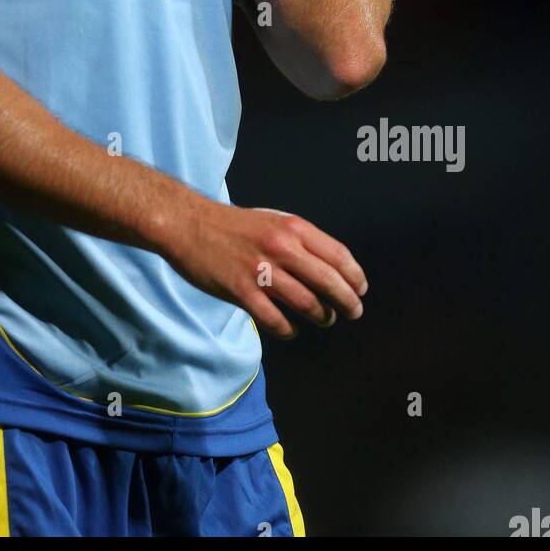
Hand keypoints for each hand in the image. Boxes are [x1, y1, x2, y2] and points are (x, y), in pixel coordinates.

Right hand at [162, 198, 367, 339]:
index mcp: (292, 228)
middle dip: (348, 302)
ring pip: (307, 304)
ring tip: (325, 320)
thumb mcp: (272, 220)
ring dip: (322, 317)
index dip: (355, 277)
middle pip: (329, 282)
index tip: (361, 289)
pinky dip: (289, 330)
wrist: (188, 224)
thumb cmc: (232, 225)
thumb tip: (330, 266)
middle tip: (353, 312)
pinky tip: (291, 330)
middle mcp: (282, 247)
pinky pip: (276, 320)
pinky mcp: (241, 292)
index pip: (338, 255)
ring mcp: (261, 271)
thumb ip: (299, 239)